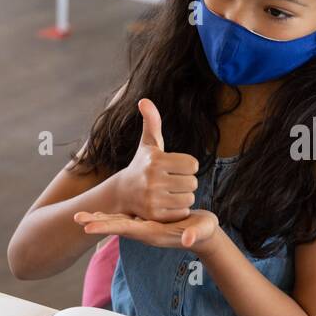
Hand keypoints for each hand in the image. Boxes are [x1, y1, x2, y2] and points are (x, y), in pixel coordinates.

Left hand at [74, 209, 219, 251]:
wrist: (204, 235)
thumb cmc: (204, 232)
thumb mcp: (201, 231)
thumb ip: (195, 235)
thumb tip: (188, 239)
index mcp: (153, 233)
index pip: (125, 229)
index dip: (107, 227)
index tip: (88, 227)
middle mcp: (144, 231)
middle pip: (115, 226)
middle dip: (96, 223)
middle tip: (75, 218)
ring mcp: (144, 227)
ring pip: (117, 222)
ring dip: (99, 219)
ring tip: (80, 216)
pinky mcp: (146, 222)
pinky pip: (124, 219)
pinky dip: (110, 216)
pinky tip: (99, 212)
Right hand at [111, 99, 198, 221]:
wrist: (122, 193)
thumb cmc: (142, 165)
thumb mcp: (148, 144)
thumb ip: (151, 121)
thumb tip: (144, 100)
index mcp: (156, 160)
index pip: (193, 164)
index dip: (187, 166)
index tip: (174, 168)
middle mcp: (153, 179)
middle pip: (193, 182)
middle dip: (186, 182)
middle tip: (171, 182)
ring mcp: (153, 199)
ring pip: (189, 198)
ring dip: (184, 197)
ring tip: (169, 193)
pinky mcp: (154, 215)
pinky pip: (182, 212)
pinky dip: (178, 210)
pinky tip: (167, 205)